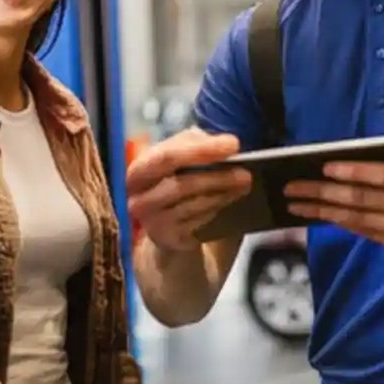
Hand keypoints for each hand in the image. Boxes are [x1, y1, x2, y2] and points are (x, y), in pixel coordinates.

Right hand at [125, 128, 252, 251]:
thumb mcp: (177, 160)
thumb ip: (190, 145)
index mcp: (137, 172)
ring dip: (223, 193)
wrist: (163, 227)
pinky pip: (198, 222)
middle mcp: (139, 198)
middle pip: (180, 185)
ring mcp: (152, 223)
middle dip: (216, 176)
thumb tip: (215, 142)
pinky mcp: (168, 240)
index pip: (167, 156)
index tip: (233, 144)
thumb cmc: (173, 184)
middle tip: (245, 172)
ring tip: (244, 183)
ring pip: (194, 205)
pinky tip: (230, 199)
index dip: (201, 150)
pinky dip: (217, 209)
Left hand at [283, 134, 383, 260]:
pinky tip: (321, 217)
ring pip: (355, 219)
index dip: (351, 172)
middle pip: (358, 199)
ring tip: (297, 206)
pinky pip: (364, 232)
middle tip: (292, 188)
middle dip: (321, 193)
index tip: (324, 168)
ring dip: (322, 212)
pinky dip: (341, 224)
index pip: (379, 175)